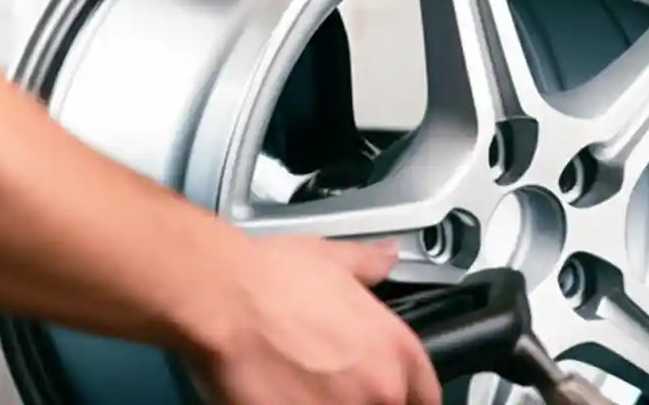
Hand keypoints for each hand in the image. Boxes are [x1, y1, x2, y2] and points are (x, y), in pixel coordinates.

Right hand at [182, 235, 441, 404]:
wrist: (221, 298)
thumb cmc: (270, 279)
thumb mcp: (333, 259)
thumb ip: (369, 265)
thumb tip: (388, 257)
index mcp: (396, 350)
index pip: (427, 396)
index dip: (407, 396)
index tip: (392, 396)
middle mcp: (379, 389)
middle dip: (363, 402)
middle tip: (331, 390)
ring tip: (302, 392)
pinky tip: (280, 398)